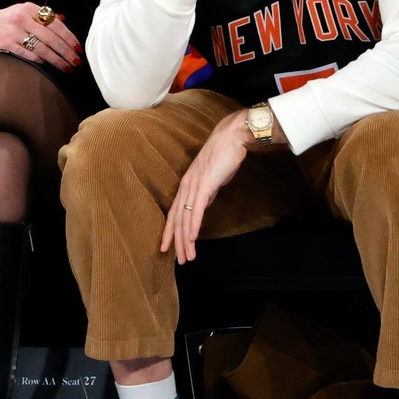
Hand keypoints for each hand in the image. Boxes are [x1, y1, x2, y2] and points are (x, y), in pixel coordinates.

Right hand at [0, 3, 83, 71]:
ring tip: (66, 67)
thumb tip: (63, 19)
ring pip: (41, 48)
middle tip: (77, 62)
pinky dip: (39, 60)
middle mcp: (22, 18)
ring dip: (56, 60)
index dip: (69, 37)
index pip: (55, 23)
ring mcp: (14, 31)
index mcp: (29, 8)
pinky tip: (46, 65)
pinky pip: (27, 54)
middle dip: (66, 52)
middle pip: (51, 38)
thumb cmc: (5, 20)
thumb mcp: (23, 12)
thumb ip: (42, 16)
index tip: (78, 48)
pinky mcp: (6, 43)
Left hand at [160, 109, 250, 264]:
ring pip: (185, 218)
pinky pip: (196, 209)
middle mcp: (186, 186)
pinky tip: (192, 238)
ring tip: (188, 256)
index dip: (170, 231)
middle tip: (178, 260)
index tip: (167, 247)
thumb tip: (204, 204)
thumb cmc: (224, 157)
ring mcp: (193, 186)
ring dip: (186, 240)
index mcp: (186, 185)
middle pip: (176, 219)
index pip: (174, 213)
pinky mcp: (204, 185)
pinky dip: (193, 225)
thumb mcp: (213, 180)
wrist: (231, 139)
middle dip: (176, 242)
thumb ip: (207, 192)